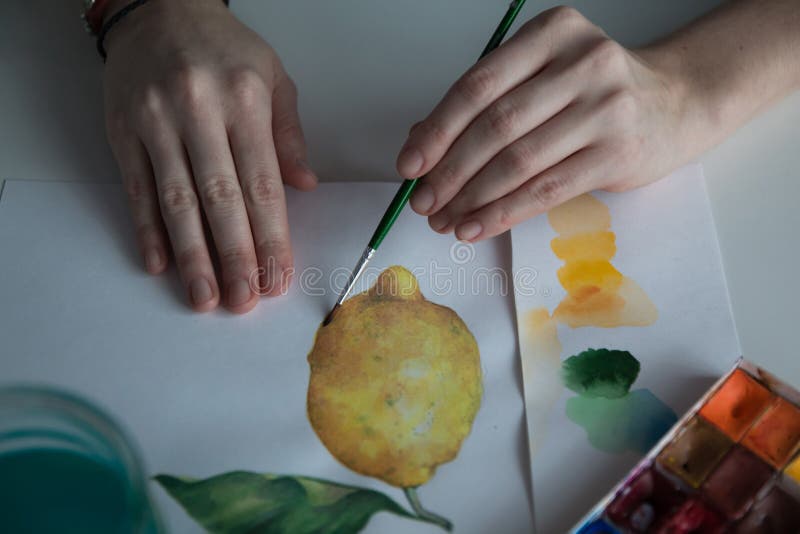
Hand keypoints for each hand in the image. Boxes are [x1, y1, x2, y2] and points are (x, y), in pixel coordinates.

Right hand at [103, 0, 315, 312]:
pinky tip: (158, 264)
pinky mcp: (123, 130)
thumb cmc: (223, 47)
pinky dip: (147, 229)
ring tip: (204, 298)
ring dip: (192, 256)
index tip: (278, 277)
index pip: (262, 184)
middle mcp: (199, 111)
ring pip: (176, 201)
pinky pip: (137, 188)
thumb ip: (288, 135)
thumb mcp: (272, 76)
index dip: (271, 237)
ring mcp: (156, 122)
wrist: (159, 6)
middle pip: (220, 200)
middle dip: (234, 257)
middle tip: (243, 301)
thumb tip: (305, 188)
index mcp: (245, 101)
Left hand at [396, 6, 692, 241]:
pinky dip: (504, 213)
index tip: (409, 164)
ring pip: (518, 161)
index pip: (478, 85)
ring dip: (472, 199)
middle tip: (422, 203)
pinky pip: (547, 190)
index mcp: (552, 32)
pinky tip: (477, 226)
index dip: (437, 130)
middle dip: (449, 172)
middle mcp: (582, 62)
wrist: (677, 103)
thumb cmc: (596, 92)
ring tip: (445, 220)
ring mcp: (605, 107)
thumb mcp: (543, 78)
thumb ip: (487, 103)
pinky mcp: (618, 152)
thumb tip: (420, 142)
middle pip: (495, 125)